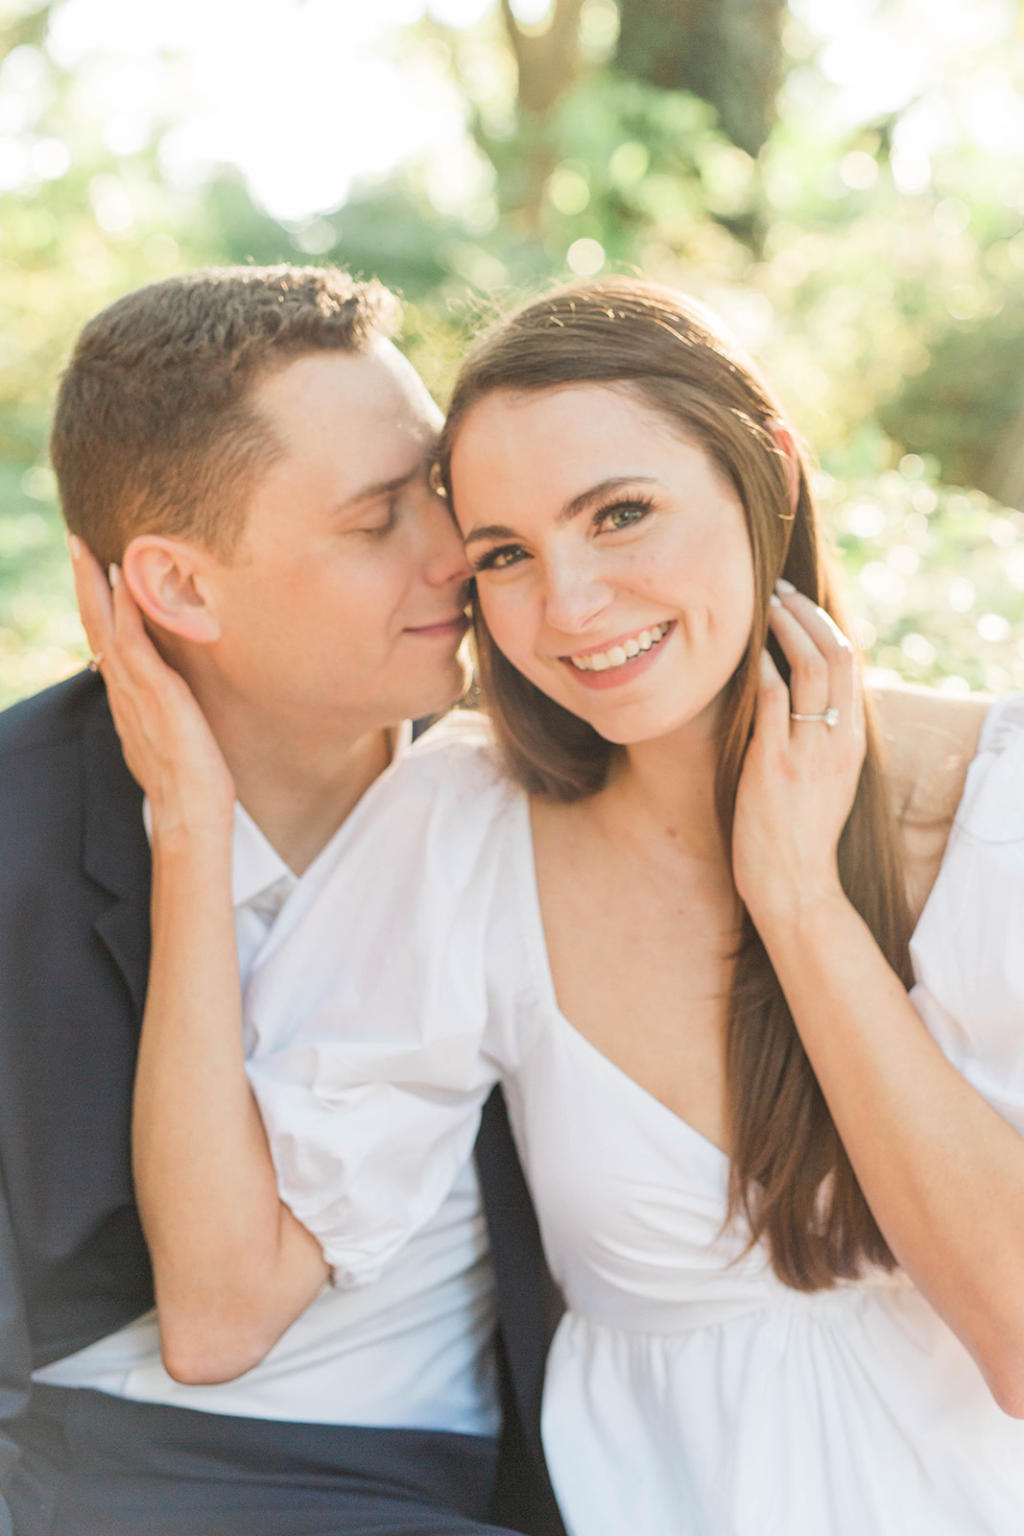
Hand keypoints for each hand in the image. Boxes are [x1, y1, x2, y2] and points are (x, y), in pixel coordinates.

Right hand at [70, 537, 234, 840]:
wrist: (190, 819)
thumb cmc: (188, 785)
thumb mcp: (169, 740)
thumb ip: (160, 712)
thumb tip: (161, 695)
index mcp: (127, 701)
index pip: (105, 642)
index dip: (97, 606)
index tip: (92, 570)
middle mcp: (125, 693)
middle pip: (96, 628)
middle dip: (85, 584)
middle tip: (75, 542)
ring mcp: (138, 695)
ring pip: (107, 630)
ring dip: (98, 587)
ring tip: (88, 549)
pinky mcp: (159, 699)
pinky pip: (136, 647)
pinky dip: (128, 613)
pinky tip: (126, 583)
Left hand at [732, 583, 865, 924]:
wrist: (796, 886)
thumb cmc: (799, 837)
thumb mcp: (824, 782)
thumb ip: (817, 741)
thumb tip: (795, 702)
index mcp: (852, 741)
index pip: (851, 664)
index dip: (825, 625)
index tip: (798, 603)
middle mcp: (838, 739)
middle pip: (836, 653)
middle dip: (806, 613)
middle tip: (777, 589)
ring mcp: (809, 750)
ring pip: (810, 667)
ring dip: (784, 628)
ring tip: (760, 605)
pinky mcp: (776, 763)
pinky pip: (774, 701)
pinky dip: (760, 669)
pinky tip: (742, 653)